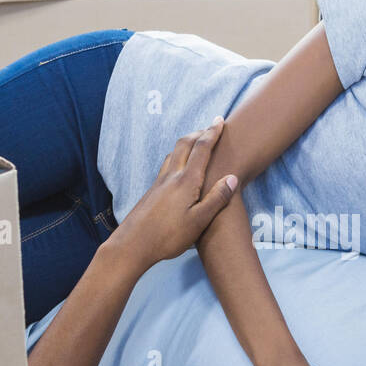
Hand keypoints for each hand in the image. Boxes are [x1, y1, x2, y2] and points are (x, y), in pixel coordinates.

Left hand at [109, 119, 237, 267]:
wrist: (132, 244)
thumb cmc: (168, 236)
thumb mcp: (199, 221)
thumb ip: (217, 198)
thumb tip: (232, 178)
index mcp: (186, 181)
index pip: (202, 149)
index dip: (212, 133)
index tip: (220, 120)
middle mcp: (171, 176)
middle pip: (184, 145)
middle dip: (199, 133)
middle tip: (211, 128)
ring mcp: (159, 183)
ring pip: (173, 153)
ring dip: (186, 143)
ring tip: (196, 143)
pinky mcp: (152, 191)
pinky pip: (166, 165)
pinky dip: (177, 157)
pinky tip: (178, 168)